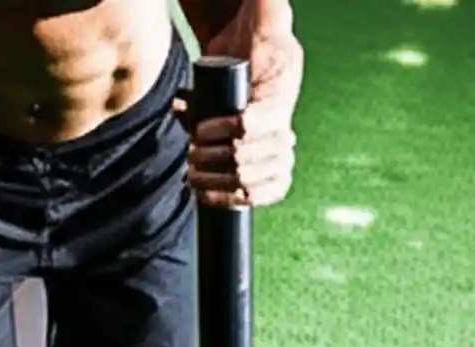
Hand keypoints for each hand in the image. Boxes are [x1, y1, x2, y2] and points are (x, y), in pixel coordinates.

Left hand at [181, 5, 303, 207]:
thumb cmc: (253, 36)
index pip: (253, 127)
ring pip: (251, 181)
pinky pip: (260, 196)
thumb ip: (266, 9)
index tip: (199, 131)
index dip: (225, 133)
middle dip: (212, 159)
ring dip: (215, 181)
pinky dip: (230, 199)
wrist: (252, 58)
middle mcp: (284, 126)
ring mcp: (277, 149)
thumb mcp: (263, 16)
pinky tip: (206, 193)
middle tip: (191, 151)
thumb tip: (266, 3)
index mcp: (281, 95)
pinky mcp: (267, 166)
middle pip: (248, 160)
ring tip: (192, 170)